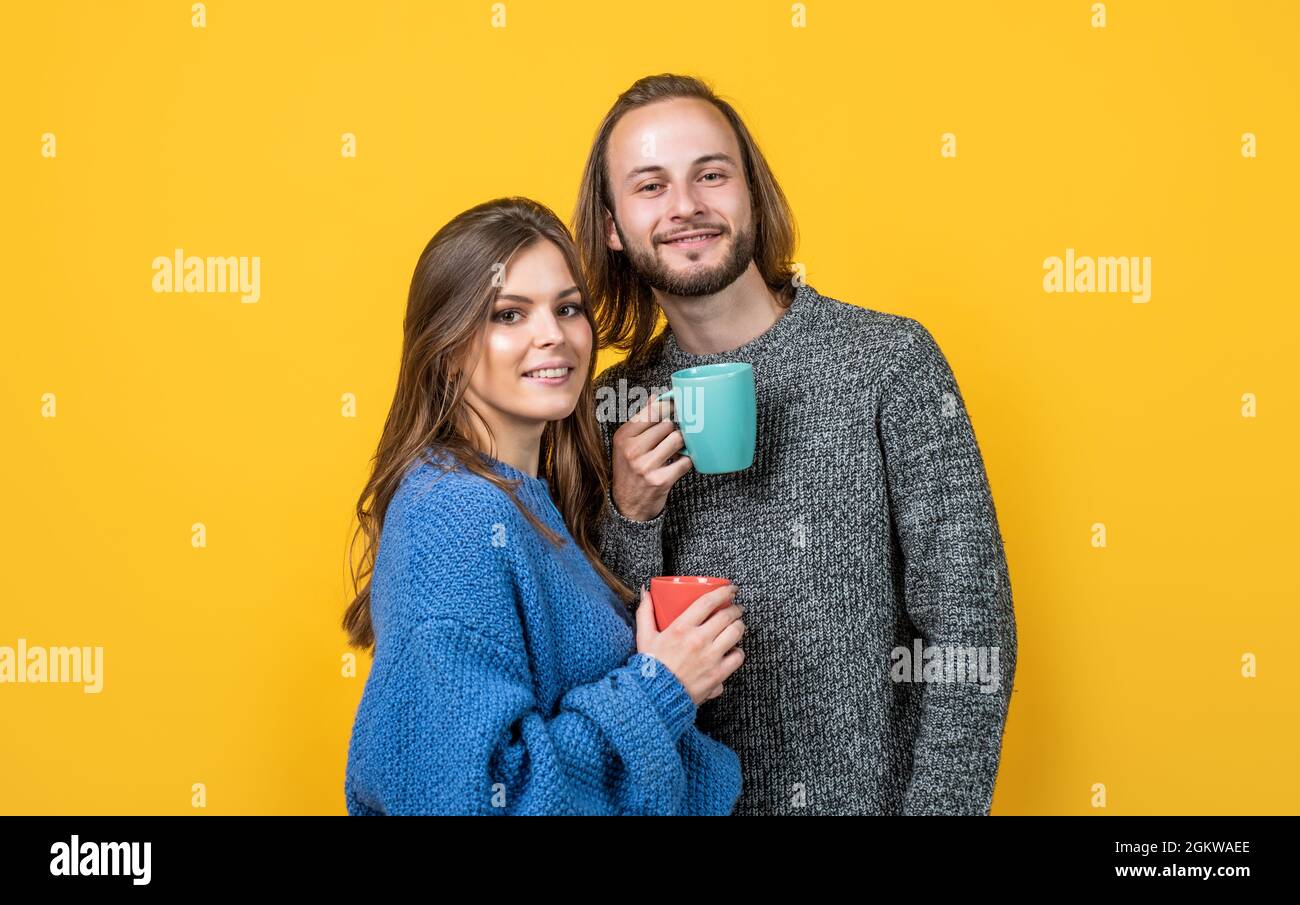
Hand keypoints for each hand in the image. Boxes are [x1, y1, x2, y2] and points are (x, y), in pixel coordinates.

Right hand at [610, 394, 691, 521]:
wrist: (627, 505)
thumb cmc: (630, 470)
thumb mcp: (628, 444)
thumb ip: (642, 420)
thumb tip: (656, 397)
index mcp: (623, 437)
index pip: (652, 411)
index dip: (669, 406)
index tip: (677, 406)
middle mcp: (632, 450)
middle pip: (667, 424)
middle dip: (674, 428)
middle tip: (673, 435)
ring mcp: (646, 466)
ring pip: (677, 439)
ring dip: (681, 444)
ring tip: (675, 450)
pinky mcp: (660, 480)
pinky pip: (685, 461)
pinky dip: (686, 461)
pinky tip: (679, 463)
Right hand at [635, 584, 745, 705]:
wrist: (655, 697)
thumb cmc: (651, 667)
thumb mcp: (644, 636)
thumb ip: (645, 612)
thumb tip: (646, 592)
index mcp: (681, 628)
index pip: (708, 602)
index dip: (723, 592)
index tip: (730, 589)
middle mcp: (699, 640)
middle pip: (726, 616)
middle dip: (735, 608)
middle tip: (736, 607)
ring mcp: (710, 657)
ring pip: (736, 633)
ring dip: (739, 625)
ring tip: (738, 624)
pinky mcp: (718, 674)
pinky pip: (738, 657)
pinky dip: (738, 651)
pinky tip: (734, 649)